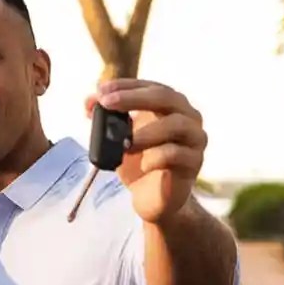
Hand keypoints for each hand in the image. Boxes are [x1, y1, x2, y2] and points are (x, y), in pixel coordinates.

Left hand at [87, 79, 207, 223]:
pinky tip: (144, 165)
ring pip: (176, 125)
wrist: (154, 199)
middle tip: (107, 104)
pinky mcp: (193, 163)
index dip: (127, 85)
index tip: (100, 90)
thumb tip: (89, 102)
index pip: (151, 87)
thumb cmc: (140, 163)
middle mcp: (187, 117)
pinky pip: (177, 154)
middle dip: (134, 98)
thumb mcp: (119, 139)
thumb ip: (106, 119)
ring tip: (124, 144)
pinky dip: (157, 157)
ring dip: (145, 132)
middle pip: (166, 98)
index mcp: (171, 106)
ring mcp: (194, 139)